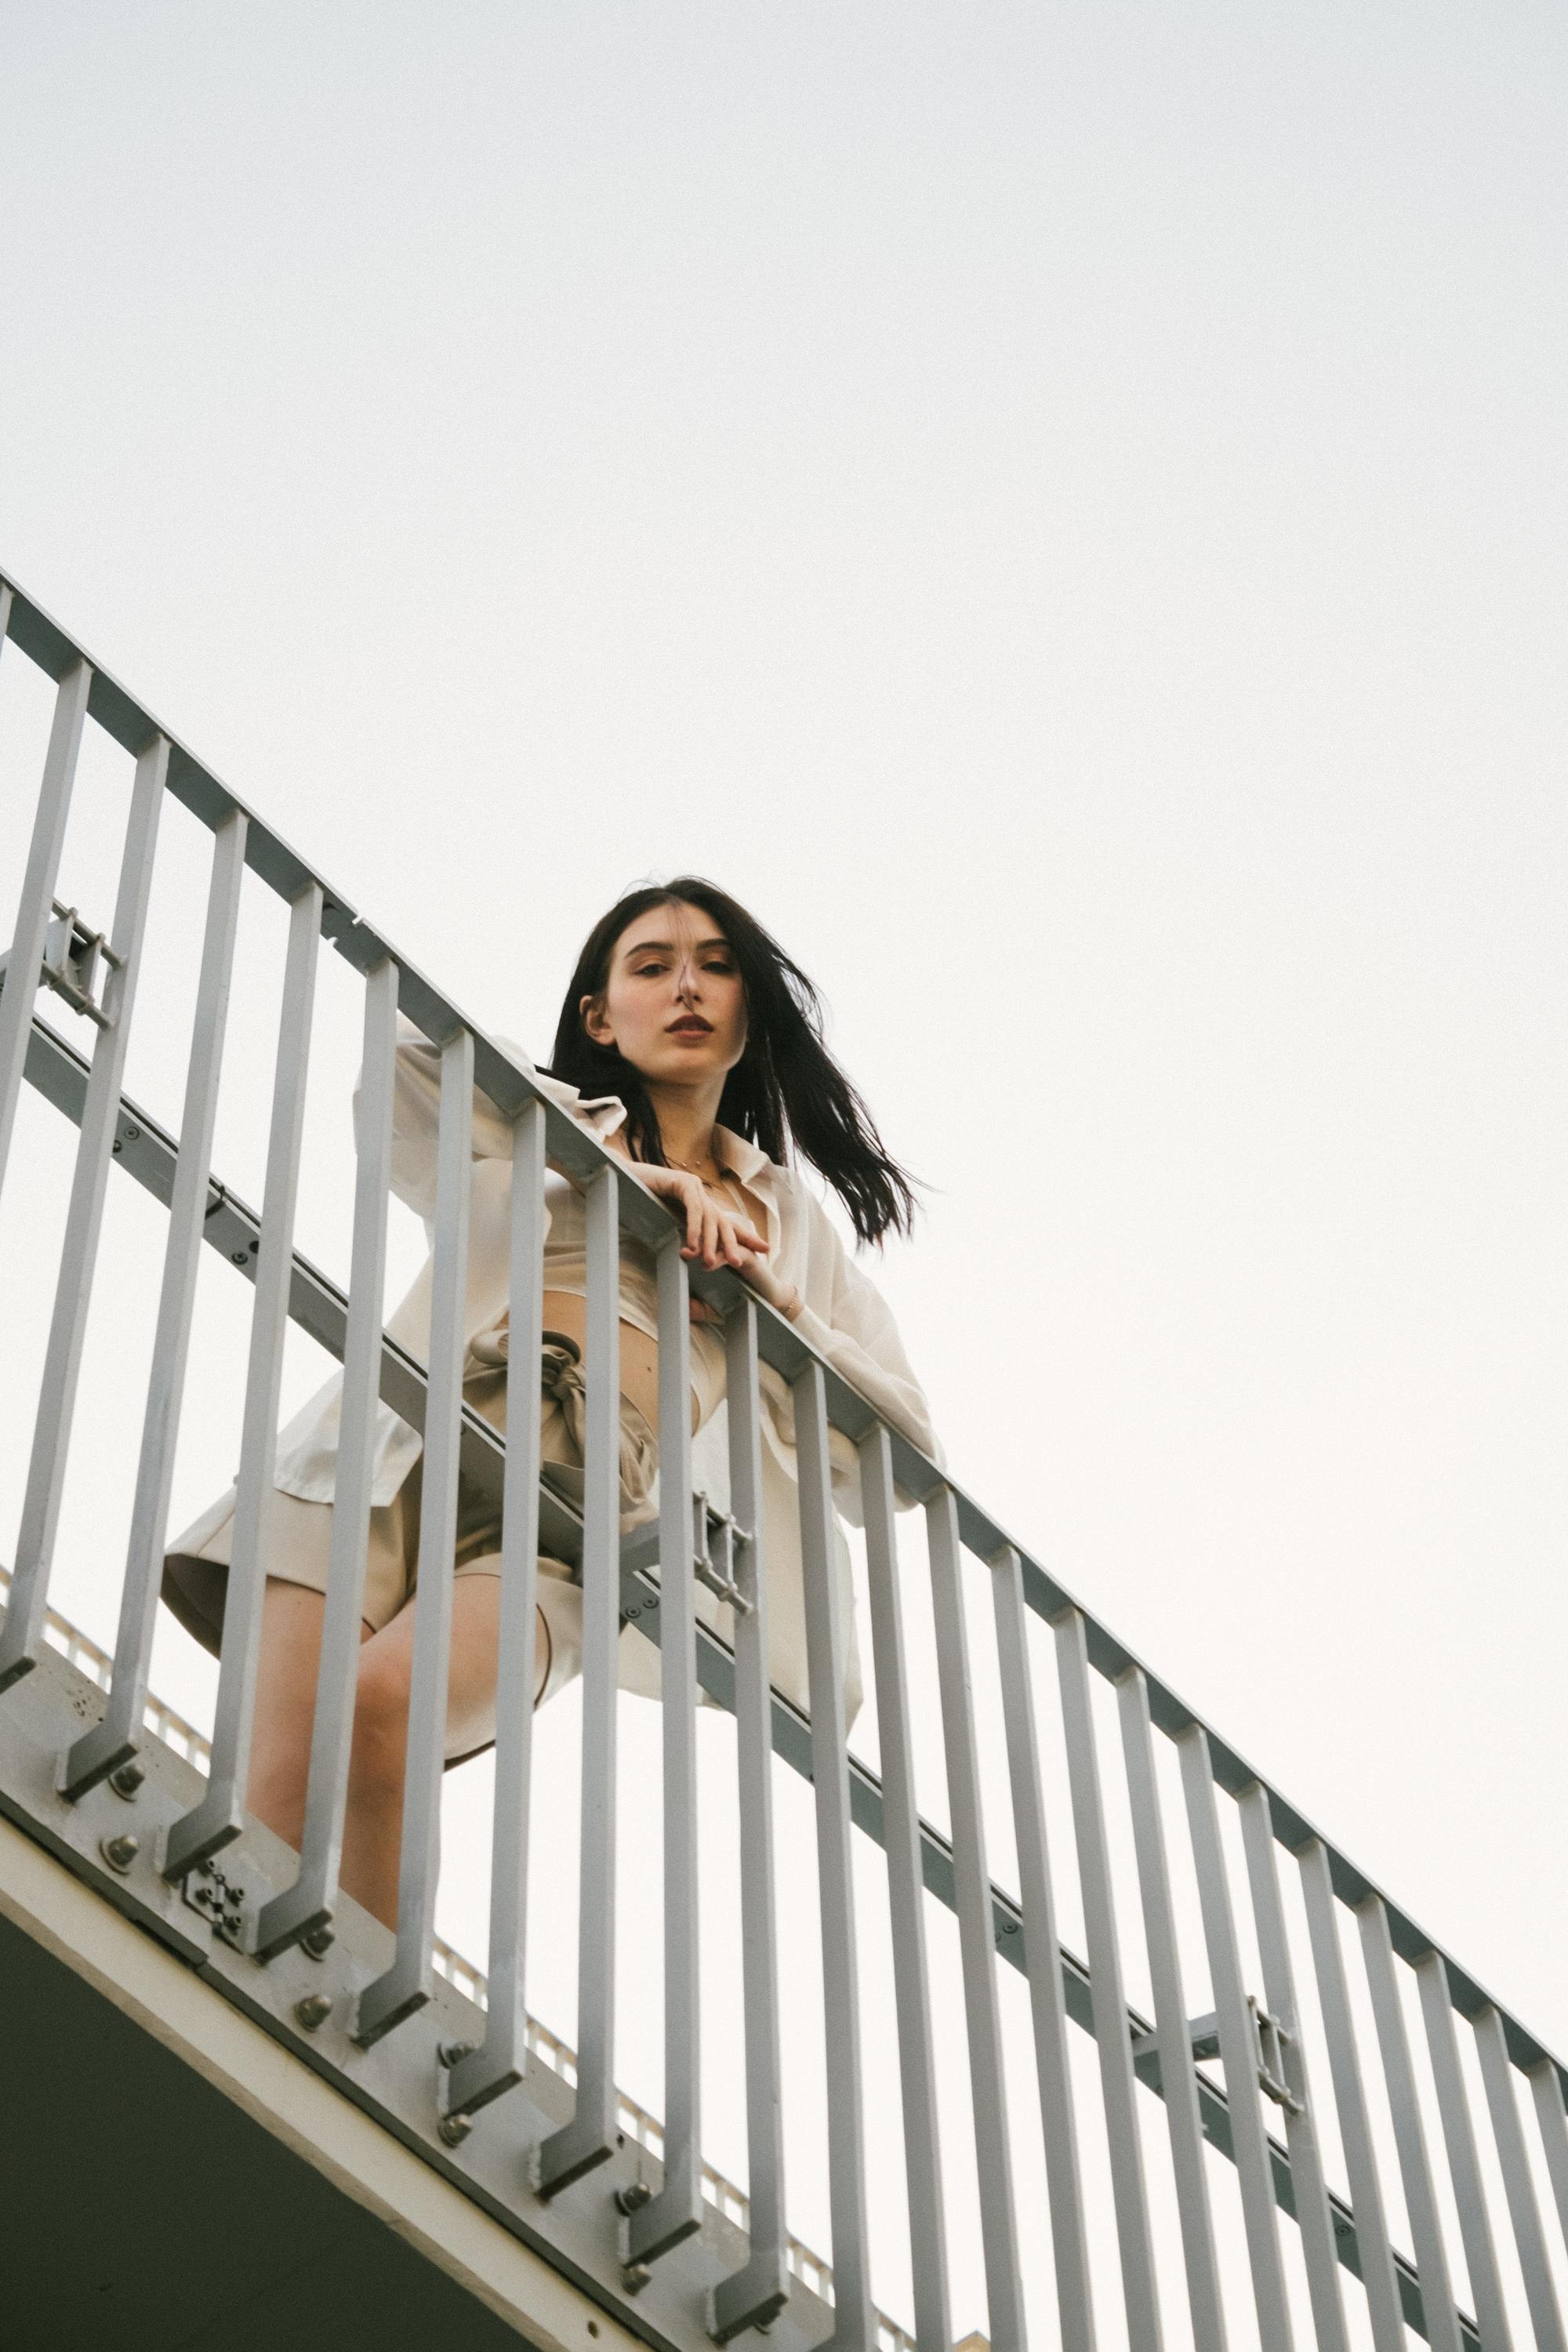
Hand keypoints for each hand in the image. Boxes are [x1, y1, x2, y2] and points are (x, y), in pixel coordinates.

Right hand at [634, 1165, 768, 1276]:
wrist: (624, 1178)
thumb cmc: (643, 1200)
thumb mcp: (667, 1218)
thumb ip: (683, 1230)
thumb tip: (693, 1251)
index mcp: (702, 1204)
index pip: (727, 1222)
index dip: (746, 1236)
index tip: (766, 1250)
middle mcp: (702, 1194)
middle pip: (723, 1221)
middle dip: (733, 1243)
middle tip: (739, 1263)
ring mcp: (694, 1186)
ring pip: (708, 1218)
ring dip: (709, 1243)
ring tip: (708, 1263)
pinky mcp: (683, 1183)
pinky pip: (692, 1209)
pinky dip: (693, 1228)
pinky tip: (692, 1244)